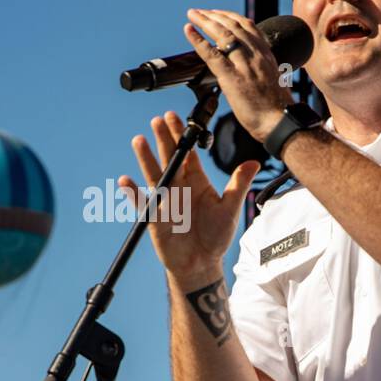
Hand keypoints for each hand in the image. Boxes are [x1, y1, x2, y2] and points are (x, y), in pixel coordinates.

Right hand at [119, 110, 259, 289]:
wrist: (201, 263)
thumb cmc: (216, 236)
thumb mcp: (230, 209)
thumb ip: (238, 185)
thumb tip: (254, 163)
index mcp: (196, 181)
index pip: (188, 153)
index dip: (181, 135)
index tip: (174, 117)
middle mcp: (179, 186)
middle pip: (170, 158)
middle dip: (163, 139)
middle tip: (157, 120)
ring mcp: (165, 200)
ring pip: (154, 174)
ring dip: (146, 158)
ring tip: (139, 140)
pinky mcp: (154, 217)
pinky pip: (141, 202)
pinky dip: (133, 193)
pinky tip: (126, 181)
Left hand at [184, 8, 293, 142]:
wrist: (280, 121)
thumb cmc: (276, 107)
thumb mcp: (272, 78)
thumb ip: (260, 67)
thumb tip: (249, 66)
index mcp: (265, 54)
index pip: (248, 26)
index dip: (230, 16)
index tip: (218, 13)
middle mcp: (256, 55)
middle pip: (233, 25)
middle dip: (214, 15)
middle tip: (199, 11)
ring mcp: (244, 65)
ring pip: (222, 34)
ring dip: (205, 21)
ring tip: (193, 15)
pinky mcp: (232, 78)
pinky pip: (212, 54)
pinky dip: (198, 40)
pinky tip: (189, 31)